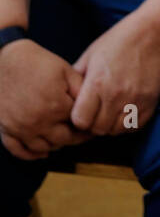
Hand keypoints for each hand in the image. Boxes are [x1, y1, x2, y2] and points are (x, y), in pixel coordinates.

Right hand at [0, 40, 89, 158]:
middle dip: (75, 137)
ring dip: (56, 145)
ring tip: (64, 138)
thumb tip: (93, 102)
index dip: (88, 123)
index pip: (79, 123)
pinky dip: (31, 155)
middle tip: (83, 134)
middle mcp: (39, 122)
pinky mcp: (7, 130)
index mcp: (56, 106)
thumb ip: (80, 88)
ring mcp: (21, 129)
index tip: (94, 124)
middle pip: (64, 139)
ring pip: (44, 148)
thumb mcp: (64, 70)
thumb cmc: (35, 62)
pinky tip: (42, 152)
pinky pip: (19, 151)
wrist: (3, 61)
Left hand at [70, 17, 159, 136]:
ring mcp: (133, 101)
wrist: (151, 34)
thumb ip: (76, 79)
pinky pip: (133, 126)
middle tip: (96, 112)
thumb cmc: (117, 42)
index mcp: (96, 83)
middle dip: (93, 124)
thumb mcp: (90, 55)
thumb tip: (63, 96)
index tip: (82, 111)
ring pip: (115, 131)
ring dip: (110, 125)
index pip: (80, 121)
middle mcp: (115, 95)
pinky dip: (127, 123)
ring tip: (110, 111)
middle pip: (97, 129)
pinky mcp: (149, 103)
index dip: (78, 119)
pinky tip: (124, 110)